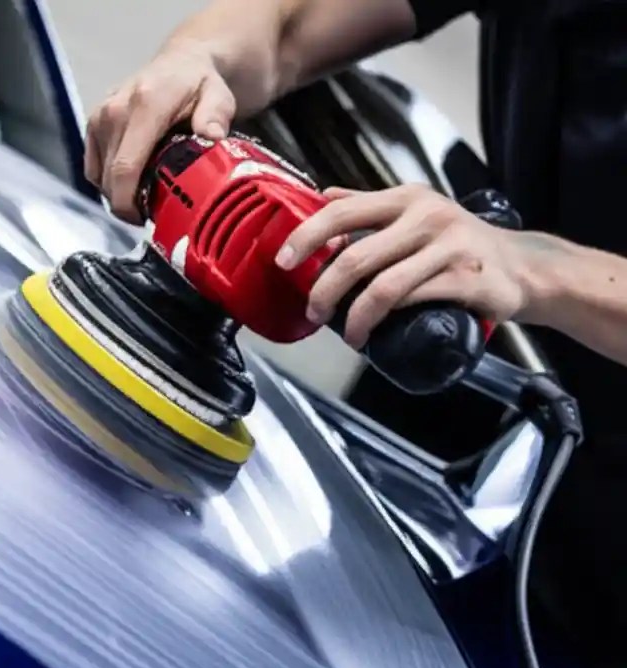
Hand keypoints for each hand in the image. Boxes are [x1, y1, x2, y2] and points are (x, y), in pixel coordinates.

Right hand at [84, 40, 239, 224]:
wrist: (182, 62)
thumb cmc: (201, 84)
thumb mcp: (219, 96)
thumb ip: (215, 114)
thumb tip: (212, 136)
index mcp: (145, 105)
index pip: (125, 167)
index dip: (129, 203)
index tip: (145, 219)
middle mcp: (115, 111)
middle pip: (109, 178)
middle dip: (126, 205)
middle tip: (151, 214)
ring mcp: (100, 117)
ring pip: (99, 176)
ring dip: (117, 194)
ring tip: (143, 198)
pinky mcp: (93, 123)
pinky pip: (92, 167)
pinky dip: (107, 182)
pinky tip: (130, 184)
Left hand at [275, 185, 548, 347]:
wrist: (522, 266)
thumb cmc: (458, 242)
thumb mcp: (414, 212)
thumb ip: (369, 206)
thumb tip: (324, 196)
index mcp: (406, 198)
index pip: (342, 211)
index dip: (305, 236)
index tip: (282, 261)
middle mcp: (426, 217)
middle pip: (355, 255)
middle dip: (324, 290)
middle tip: (314, 312)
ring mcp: (448, 247)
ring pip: (383, 285)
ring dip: (354, 316)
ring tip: (346, 332)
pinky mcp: (466, 279)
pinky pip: (414, 299)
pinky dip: (386, 320)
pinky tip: (376, 333)